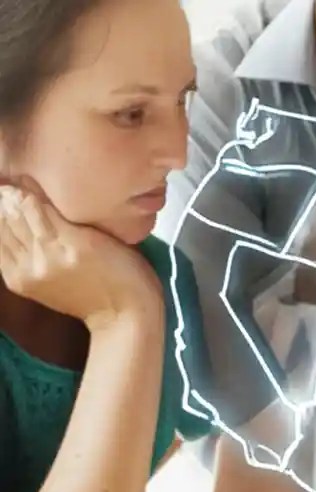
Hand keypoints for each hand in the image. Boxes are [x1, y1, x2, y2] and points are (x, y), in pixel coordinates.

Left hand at [0, 185, 160, 330]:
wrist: (123, 315)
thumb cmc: (124, 271)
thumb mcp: (103, 238)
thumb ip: (67, 214)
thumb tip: (32, 186)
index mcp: (66, 245)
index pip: (30, 206)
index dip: (23, 187)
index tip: (23, 174)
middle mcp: (41, 260)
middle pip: (11, 218)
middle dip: (8, 198)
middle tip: (10, 182)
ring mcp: (28, 274)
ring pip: (2, 233)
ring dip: (2, 213)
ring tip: (7, 198)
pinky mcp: (20, 284)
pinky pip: (0, 252)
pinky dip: (0, 234)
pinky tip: (7, 222)